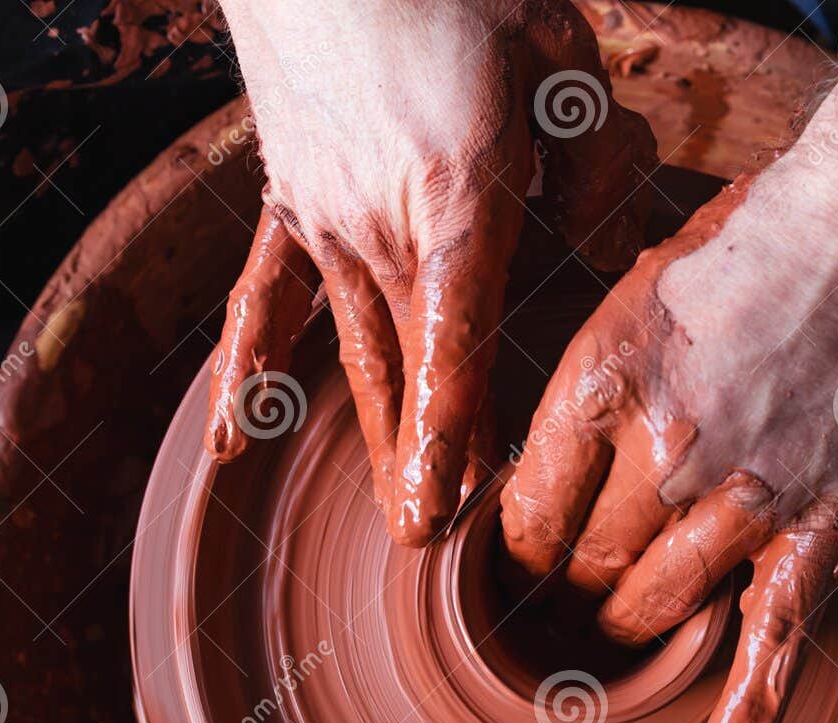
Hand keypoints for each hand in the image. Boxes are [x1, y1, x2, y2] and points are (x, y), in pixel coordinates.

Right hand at [207, 0, 654, 544]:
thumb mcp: (561, 61)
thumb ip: (594, 165)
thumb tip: (607, 244)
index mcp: (457, 198)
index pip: (458, 345)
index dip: (452, 435)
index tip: (445, 511)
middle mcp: (379, 226)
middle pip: (407, 368)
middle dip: (422, 459)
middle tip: (428, 546)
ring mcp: (321, 218)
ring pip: (352, 349)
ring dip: (374, 431)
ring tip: (391, 512)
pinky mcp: (286, 200)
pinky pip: (260, 299)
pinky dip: (248, 370)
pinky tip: (229, 438)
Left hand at [500, 159, 837, 722]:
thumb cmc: (749, 239)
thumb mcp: (631, 286)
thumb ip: (587, 382)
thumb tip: (537, 472)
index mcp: (600, 382)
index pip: (523, 516)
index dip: (512, 551)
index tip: (515, 561)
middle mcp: (665, 449)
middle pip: (586, 569)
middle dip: (568, 587)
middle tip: (567, 590)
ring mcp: (748, 495)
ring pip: (660, 604)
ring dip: (631, 620)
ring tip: (621, 618)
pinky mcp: (822, 523)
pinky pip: (777, 636)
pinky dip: (749, 712)